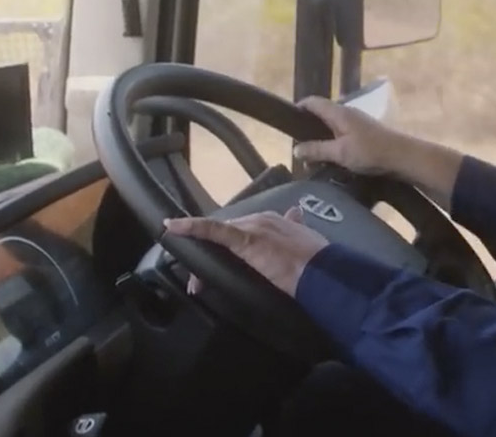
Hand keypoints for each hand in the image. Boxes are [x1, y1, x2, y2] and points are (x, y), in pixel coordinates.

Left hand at [165, 207, 328, 296]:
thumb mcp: (306, 239)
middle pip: (227, 234)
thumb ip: (296, 226)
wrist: (322, 274)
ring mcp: (252, 228)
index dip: (231, 247)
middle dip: (215, 256)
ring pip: (218, 238)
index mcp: (274, 220)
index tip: (225, 264)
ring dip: (204, 259)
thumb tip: (296, 213)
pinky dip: (191, 227)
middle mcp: (261, 219)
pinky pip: (213, 231)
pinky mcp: (244, 239)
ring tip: (196, 282)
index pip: (243, 230)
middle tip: (204, 283)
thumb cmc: (316, 264)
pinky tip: (173, 226)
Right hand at [294, 96, 407, 174]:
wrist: (403, 156)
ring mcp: (357, 122)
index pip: (313, 102)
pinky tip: (332, 158)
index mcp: (339, 112)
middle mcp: (347, 113)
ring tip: (312, 156)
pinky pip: (342, 134)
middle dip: (308, 128)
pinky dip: (333, 143)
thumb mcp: (340, 153)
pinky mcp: (364, 133)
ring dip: (321, 138)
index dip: (299, 107)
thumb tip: (295, 149)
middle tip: (297, 145)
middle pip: (322, 114)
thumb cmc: (371, 151)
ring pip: (332, 126)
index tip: (287, 121)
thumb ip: (317, 149)